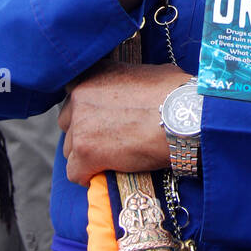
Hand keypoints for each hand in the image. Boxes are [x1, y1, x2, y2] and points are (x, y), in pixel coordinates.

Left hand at [58, 60, 189, 185]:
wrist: (182, 117)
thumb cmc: (175, 93)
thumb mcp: (148, 74)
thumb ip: (127, 82)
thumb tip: (137, 90)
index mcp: (94, 74)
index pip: (74, 94)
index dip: (87, 110)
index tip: (101, 119)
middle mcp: (80, 95)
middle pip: (68, 123)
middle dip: (85, 133)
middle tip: (109, 141)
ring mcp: (80, 124)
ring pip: (70, 149)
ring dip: (87, 156)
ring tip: (114, 159)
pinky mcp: (85, 152)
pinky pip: (75, 172)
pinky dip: (89, 176)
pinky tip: (108, 173)